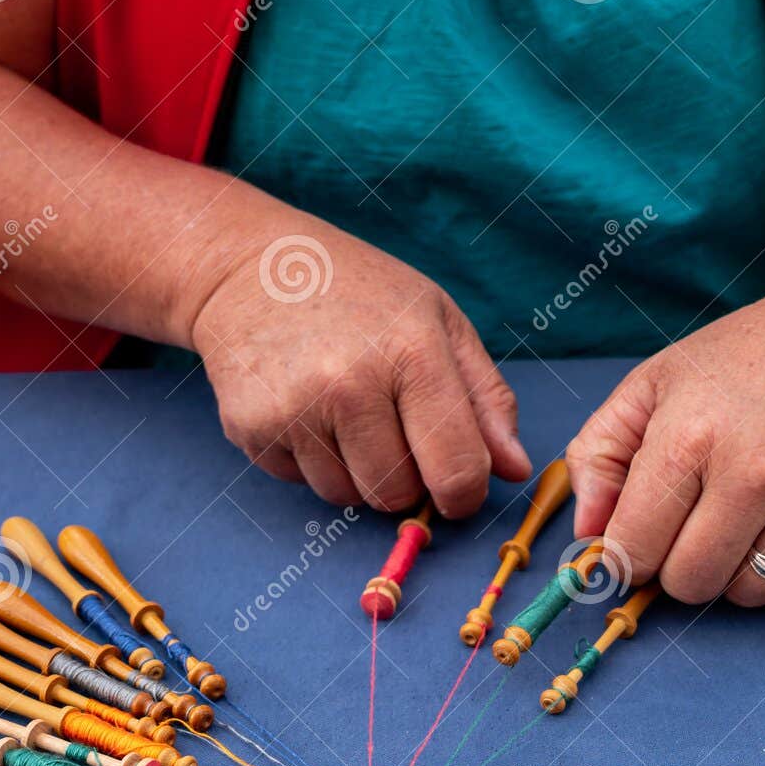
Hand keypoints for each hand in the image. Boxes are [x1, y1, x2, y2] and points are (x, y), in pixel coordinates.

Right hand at [190, 209, 529, 514]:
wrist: (248, 267)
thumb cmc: (361, 294)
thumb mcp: (438, 324)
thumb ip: (486, 399)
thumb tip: (515, 470)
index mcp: (412, 353)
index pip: (456, 470)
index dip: (464, 495)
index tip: (458, 488)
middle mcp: (349, 384)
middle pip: (397, 495)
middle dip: (403, 478)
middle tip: (389, 425)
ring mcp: (294, 408)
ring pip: (348, 498)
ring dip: (355, 472)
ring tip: (343, 411)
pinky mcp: (251, 428)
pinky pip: (301, 484)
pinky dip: (310, 461)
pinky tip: (304, 408)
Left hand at [566, 259, 764, 608]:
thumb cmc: (749, 359)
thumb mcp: (654, 384)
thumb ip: (599, 456)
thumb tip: (588, 535)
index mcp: (690, 437)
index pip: (633, 550)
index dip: (628, 553)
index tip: (642, 537)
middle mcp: (754, 473)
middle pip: (688, 584)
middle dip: (680, 566)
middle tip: (695, 525)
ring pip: (747, 596)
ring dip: (737, 572)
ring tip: (747, 519)